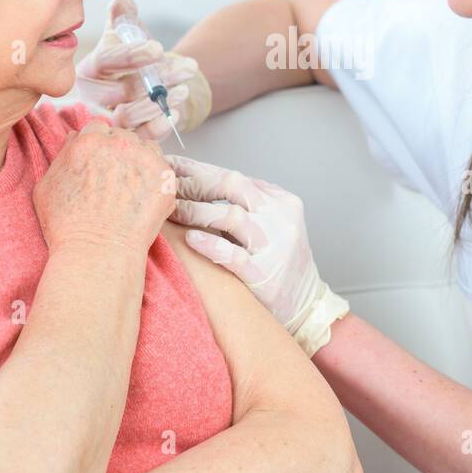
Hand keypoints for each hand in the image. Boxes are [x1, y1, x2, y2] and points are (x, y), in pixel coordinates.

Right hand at [33, 121, 175, 256]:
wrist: (97, 253)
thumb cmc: (67, 226)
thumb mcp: (47, 186)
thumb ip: (61, 154)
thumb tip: (74, 137)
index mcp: (88, 141)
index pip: (97, 129)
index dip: (98, 146)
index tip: (98, 163)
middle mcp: (118, 144)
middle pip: (122, 136)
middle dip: (118, 152)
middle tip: (114, 179)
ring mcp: (145, 158)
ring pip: (144, 147)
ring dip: (138, 160)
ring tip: (129, 187)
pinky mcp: (164, 176)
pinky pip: (162, 166)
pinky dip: (154, 177)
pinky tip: (143, 196)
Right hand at [74, 0, 210, 141]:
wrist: (144, 85)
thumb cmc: (132, 58)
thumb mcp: (127, 33)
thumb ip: (124, 17)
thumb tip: (124, 2)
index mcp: (90, 68)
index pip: (106, 60)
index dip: (131, 55)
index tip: (158, 48)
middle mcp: (93, 97)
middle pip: (119, 92)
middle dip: (155, 81)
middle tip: (187, 69)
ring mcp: (108, 120)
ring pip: (128, 118)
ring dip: (159, 104)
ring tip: (183, 89)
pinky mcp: (126, 138)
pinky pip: (140, 138)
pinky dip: (160, 127)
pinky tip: (175, 112)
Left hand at [167, 155, 349, 355]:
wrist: (306, 306)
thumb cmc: (281, 262)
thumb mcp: (275, 223)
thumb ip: (250, 202)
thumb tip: (203, 178)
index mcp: (282, 202)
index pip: (234, 176)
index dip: (199, 169)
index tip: (171, 166)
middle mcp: (280, 219)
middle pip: (232, 187)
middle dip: (193, 182)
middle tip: (165, 186)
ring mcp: (274, 247)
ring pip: (231, 217)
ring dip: (195, 211)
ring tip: (171, 211)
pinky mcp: (264, 275)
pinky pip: (233, 255)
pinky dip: (209, 245)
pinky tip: (190, 239)